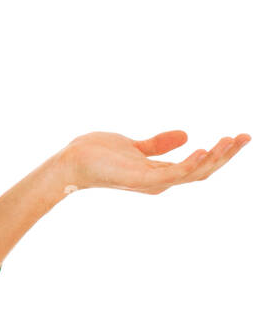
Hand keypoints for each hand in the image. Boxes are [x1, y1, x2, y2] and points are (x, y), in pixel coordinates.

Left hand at [59, 130, 249, 194]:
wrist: (70, 161)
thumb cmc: (96, 155)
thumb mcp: (135, 146)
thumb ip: (158, 144)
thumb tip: (186, 134)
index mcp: (160, 174)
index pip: (199, 166)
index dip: (221, 153)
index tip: (240, 137)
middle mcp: (160, 182)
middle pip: (203, 172)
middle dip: (226, 156)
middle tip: (246, 137)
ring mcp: (151, 182)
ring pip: (192, 174)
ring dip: (214, 158)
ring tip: (229, 140)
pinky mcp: (140, 179)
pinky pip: (171, 175)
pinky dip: (189, 165)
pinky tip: (202, 148)